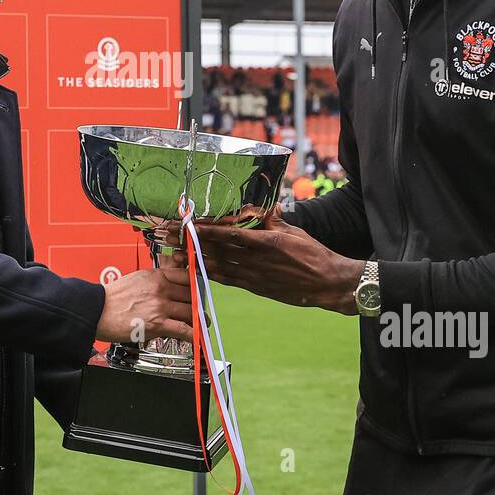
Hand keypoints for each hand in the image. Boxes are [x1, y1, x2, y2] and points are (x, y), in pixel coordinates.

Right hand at [96, 267, 193, 344]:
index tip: (198, 292)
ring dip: (199, 320)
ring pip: (191, 311)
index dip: (196, 285)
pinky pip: (185, 329)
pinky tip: (198, 338)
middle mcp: (161, 288)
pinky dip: (195, 335)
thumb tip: (166, 288)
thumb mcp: (136, 279)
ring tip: (201, 325)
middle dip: (197, 304)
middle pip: (191, 294)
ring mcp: (160, 306)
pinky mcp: (158, 324)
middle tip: (199, 311)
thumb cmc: (112, 298)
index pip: (186, 275)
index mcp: (156, 275)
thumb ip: (154, 282)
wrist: (96, 310)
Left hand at [173, 206, 362, 314]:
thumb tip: (265, 205)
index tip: (185, 224)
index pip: (227, 234)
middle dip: (189, 243)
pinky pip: (227, 280)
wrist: (327, 284)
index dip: (203, 229)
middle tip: (166, 237)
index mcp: (264, 241)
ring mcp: (254, 276)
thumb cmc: (314, 255)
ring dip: (193, 261)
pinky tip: (195, 272)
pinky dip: (210, 275)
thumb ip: (275, 219)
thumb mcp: (294, 232)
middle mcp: (255, 260)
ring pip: (217, 267)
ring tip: (173, 256)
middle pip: (215, 250)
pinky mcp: (255, 288)